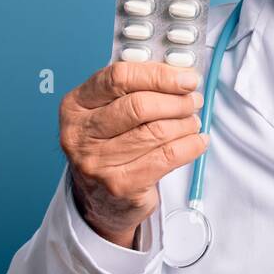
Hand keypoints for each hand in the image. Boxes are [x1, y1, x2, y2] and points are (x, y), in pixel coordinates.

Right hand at [60, 61, 208, 246]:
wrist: (99, 198)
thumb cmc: (110, 146)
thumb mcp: (109, 111)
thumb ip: (137, 89)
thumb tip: (182, 76)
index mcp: (75, 104)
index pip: (119, 77)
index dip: (159, 75)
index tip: (186, 78)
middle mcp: (80, 133)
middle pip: (139, 106)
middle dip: (176, 101)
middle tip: (194, 101)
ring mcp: (97, 162)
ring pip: (156, 132)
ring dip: (185, 123)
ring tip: (193, 121)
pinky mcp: (120, 184)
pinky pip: (166, 157)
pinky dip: (190, 146)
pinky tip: (197, 141)